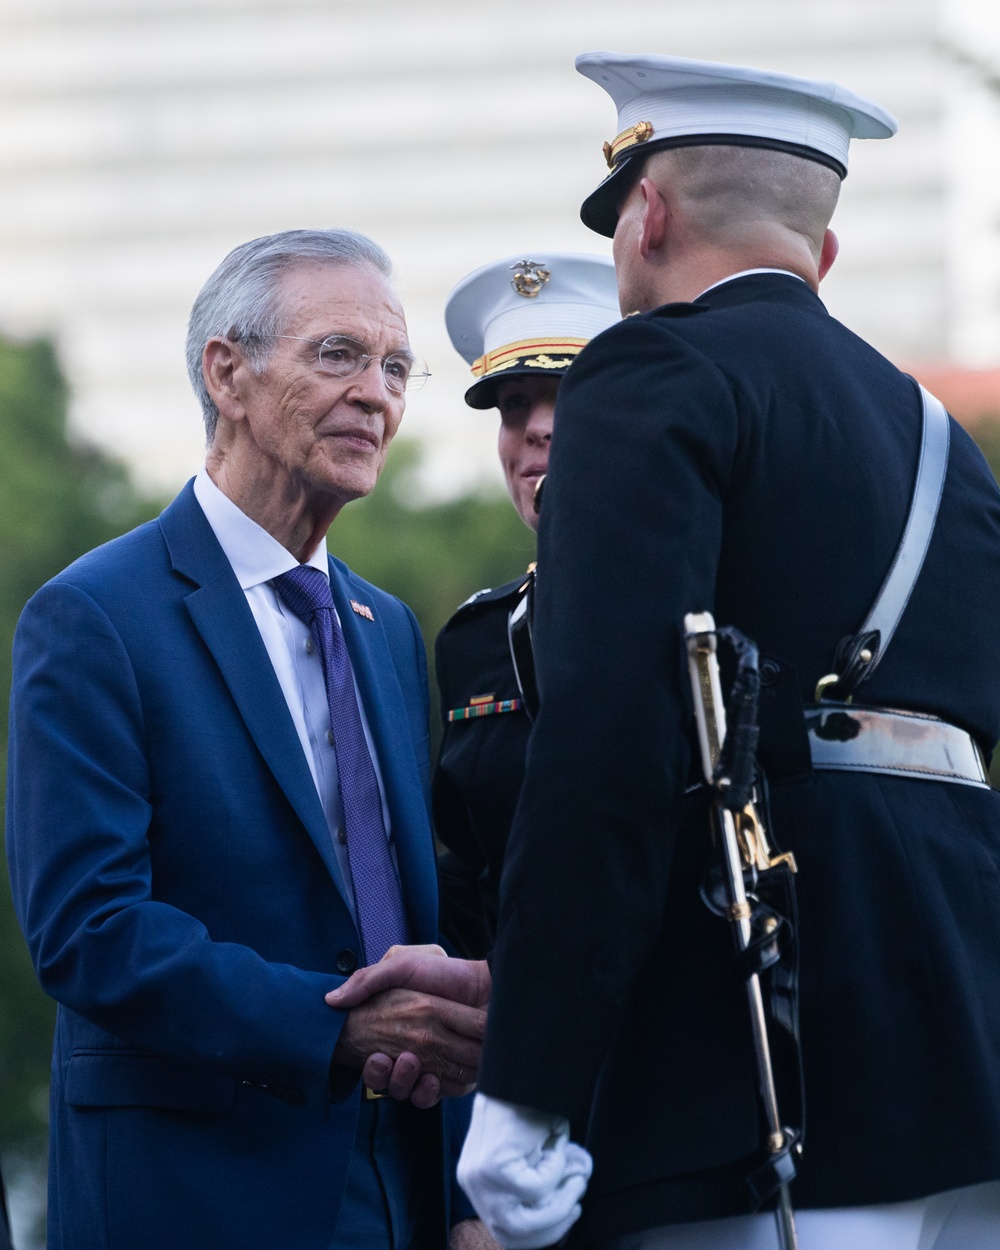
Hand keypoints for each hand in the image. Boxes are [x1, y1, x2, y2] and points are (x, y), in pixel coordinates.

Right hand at [328, 947, 487, 1104]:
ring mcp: (435, 1065)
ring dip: (403, 1084)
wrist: (486, 986)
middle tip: (381, 1059)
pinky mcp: (455, 1078)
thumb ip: (368, 980)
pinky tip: (430, 1079)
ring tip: (406, 1062)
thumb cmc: (444, 972)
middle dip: (381, 1076)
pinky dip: (429, 1092)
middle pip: (388, 1078)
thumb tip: (332, 1000)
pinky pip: (435, 1096)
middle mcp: (416, 1049)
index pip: (375, 1057)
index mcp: (402, 1027)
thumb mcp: (400, 965)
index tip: (369, 1056)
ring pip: (408, 1090)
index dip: (370, 1064)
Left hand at [457, 1093, 591, 1249]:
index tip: (571, 1212)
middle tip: (578, 1196)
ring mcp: (478, 1178)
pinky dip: (556, 1169)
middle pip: (514, 1235)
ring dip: (560, 1202)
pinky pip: (536, 1188)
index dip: (543, 1232)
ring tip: (577, 1176)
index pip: (506, 1232)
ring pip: (526, 1220)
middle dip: (556, 1224)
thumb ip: (550, 1182)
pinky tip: (556, 1144)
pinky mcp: (493, 1167)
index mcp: (476, 1183)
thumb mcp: (537, 1153)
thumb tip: (576, 1189)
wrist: (520, 1072)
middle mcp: (471, 1184)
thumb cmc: (529, 1105)